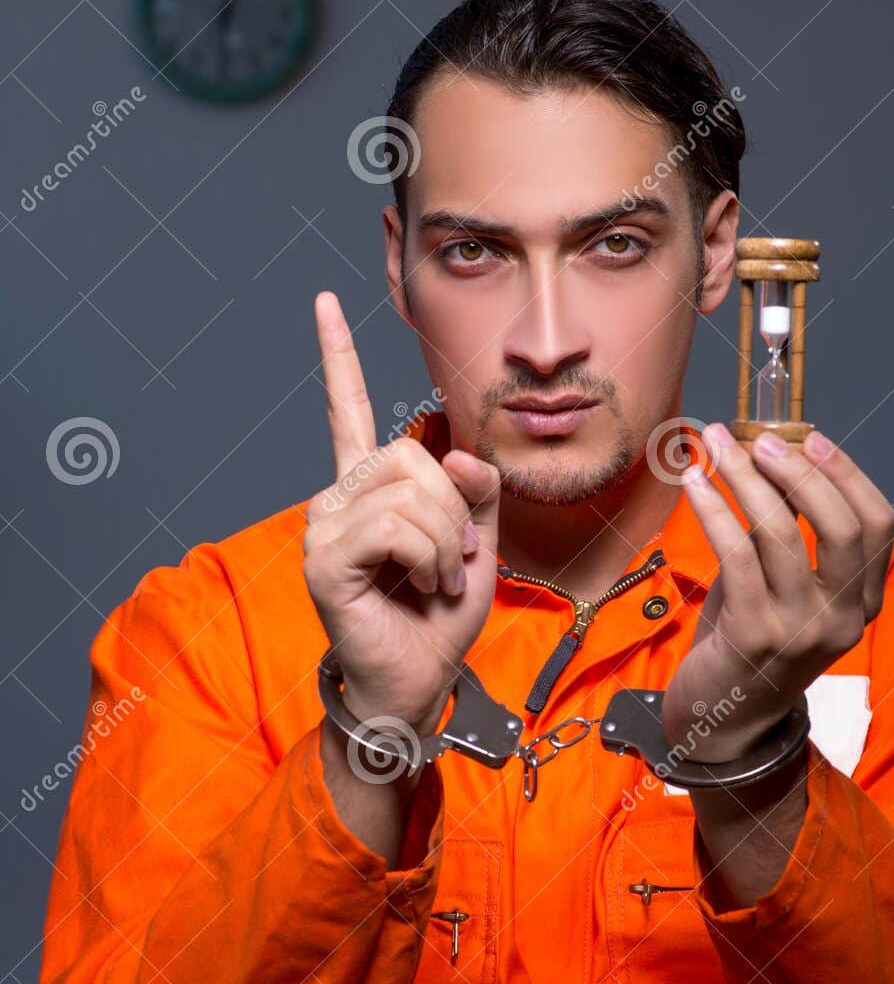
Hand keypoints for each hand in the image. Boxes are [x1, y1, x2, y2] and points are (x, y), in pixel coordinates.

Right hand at [303, 291, 500, 733]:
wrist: (418, 683)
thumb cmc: (439, 617)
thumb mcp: (479, 542)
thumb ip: (477, 490)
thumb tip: (456, 454)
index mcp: (367, 487)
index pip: (347, 409)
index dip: (337, 355)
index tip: (323, 301)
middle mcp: (337, 497)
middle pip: (412, 457)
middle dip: (456, 514)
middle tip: (453, 565)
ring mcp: (325, 526)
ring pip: (411, 492)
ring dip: (448, 544)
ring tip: (438, 582)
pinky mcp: (325, 559)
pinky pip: (397, 527)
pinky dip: (430, 560)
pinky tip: (422, 589)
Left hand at [660, 424, 893, 763]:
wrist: (721, 721)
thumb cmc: (749, 641)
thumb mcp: (782, 587)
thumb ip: (790, 533)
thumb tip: (773, 456)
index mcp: (862, 603)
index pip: (878, 524)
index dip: (847, 474)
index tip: (809, 437)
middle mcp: (841, 619)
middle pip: (841, 526)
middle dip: (802, 471)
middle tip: (762, 439)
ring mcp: (800, 631)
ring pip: (782, 535)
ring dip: (747, 479)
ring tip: (718, 445)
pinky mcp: (753, 636)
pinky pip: (736, 555)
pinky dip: (713, 509)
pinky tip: (694, 483)